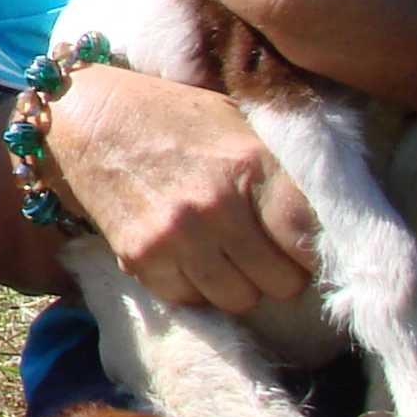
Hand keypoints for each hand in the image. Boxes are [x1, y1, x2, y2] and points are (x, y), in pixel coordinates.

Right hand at [51, 68, 320, 313]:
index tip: (304, 246)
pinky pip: (191, 300)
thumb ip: (279, 169)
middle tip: (266, 252)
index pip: (311, 241)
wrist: (87, 119)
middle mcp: (217, 207)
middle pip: (282, 283)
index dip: (314, 249)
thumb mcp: (236, 123)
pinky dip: (194, 286)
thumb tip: (330, 219)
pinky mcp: (142, 259)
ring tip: (227, 256)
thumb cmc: (172, 116)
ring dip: (239, 284)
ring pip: (239, 300)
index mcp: (251, 165)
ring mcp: (177, 237)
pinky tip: (188, 255)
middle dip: (279, 272)